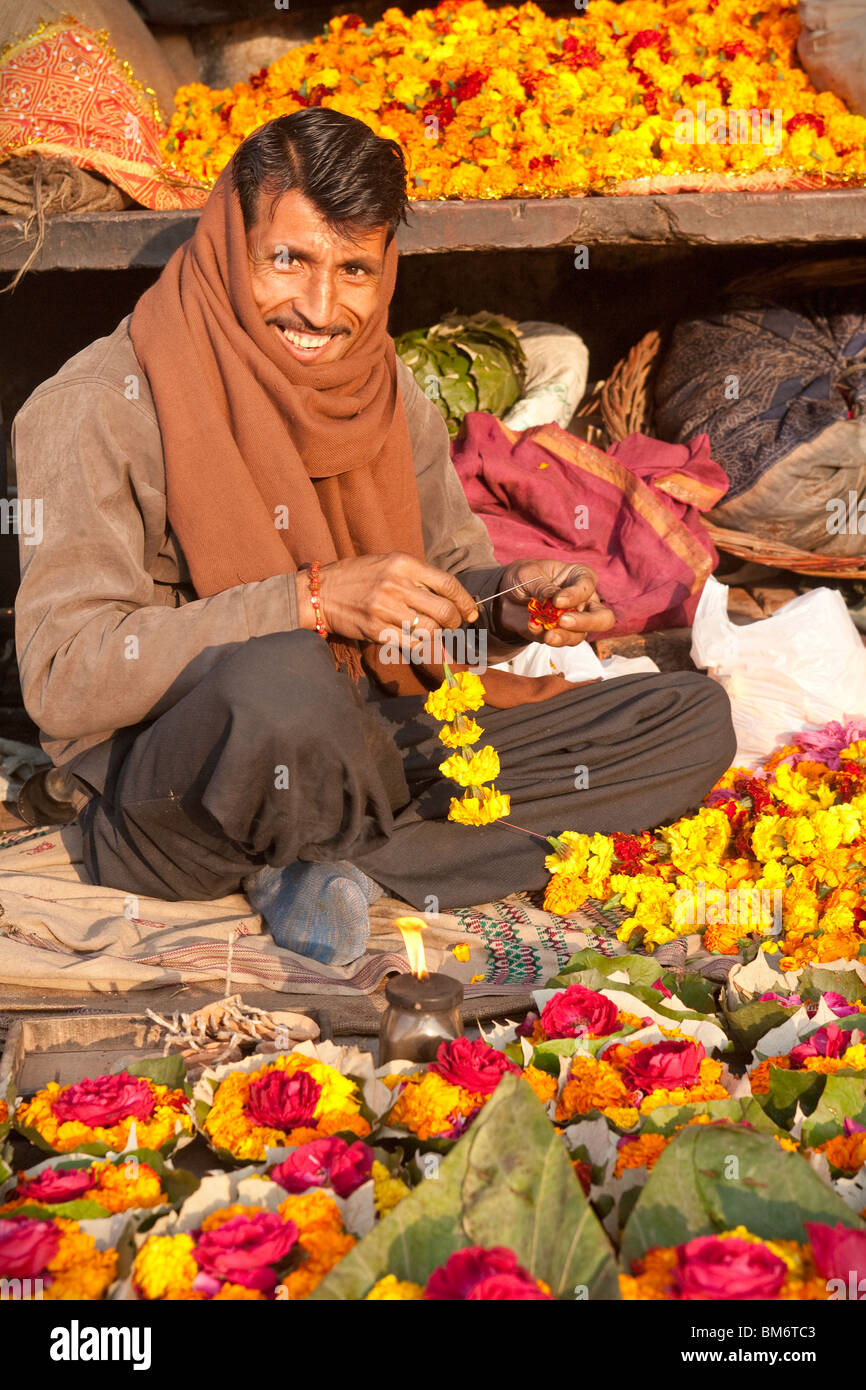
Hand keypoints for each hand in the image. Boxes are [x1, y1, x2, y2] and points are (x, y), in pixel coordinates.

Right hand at [296, 553, 479, 644]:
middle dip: (455, 622)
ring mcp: (386, 610)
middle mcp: (397, 585)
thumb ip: (416, 576)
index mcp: (403, 564)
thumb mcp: (388, 563)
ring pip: (429, 631)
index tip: (471, 612)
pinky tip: (414, 637)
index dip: (465, 601)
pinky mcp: (377, 630)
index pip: (447, 584)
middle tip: (452, 624)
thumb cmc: (358, 576)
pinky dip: (419, 644)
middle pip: (444, 611)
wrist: (322, 592)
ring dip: (436, 634)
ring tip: (430, 630)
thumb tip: (449, 595)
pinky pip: (411, 643)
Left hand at [495, 559, 614, 646]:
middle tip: (564, 621)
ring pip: (581, 635)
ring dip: (565, 636)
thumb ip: (542, 586)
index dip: (576, 595)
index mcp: (580, 577)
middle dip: (587, 622)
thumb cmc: (523, 577)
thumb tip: (554, 597)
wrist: (505, 596)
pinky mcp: (559, 635)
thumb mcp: (528, 574)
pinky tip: (532, 626)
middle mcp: (583, 601)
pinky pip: (559, 641)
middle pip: (603, 618)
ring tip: (548, 635)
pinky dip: (544, 636)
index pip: (588, 586)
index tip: (556, 600)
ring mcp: (574, 621)